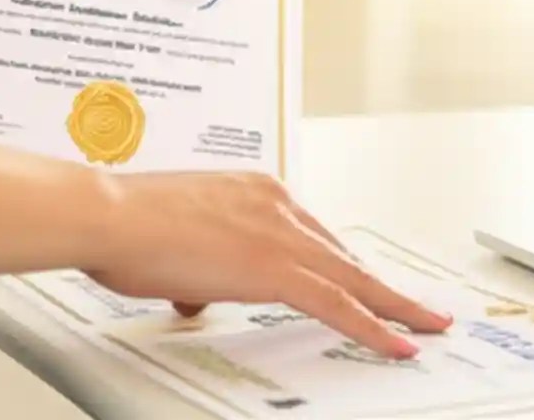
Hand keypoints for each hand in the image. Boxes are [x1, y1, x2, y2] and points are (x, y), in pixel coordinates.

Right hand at [83, 171, 449, 357]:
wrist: (106, 214)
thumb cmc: (123, 224)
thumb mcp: (172, 245)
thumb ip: (198, 267)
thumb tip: (198, 293)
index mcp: (259, 192)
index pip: (317, 237)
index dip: (347, 267)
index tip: (365, 283)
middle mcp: (280, 205)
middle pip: (347, 256)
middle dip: (385, 286)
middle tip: (418, 306)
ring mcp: (282, 234)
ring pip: (357, 279)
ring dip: (397, 306)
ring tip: (427, 325)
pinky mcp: (276, 267)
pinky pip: (339, 304)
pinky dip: (374, 326)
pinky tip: (399, 342)